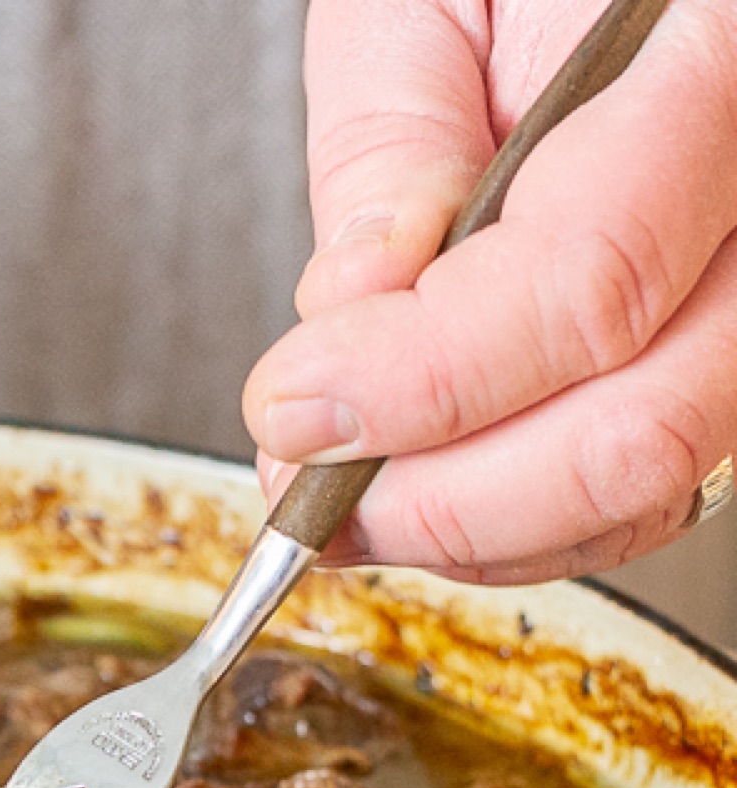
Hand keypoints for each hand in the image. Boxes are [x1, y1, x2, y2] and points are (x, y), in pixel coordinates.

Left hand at [245, 0, 736, 585]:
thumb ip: (392, 148)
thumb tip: (347, 313)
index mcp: (719, 66)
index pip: (583, 287)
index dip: (414, 382)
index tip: (287, 407)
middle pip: (634, 429)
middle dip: (435, 499)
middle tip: (305, 489)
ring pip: (648, 487)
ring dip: (468, 529)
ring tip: (344, 490)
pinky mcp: (728, 356)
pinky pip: (648, 492)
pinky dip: (518, 526)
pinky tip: (424, 482)